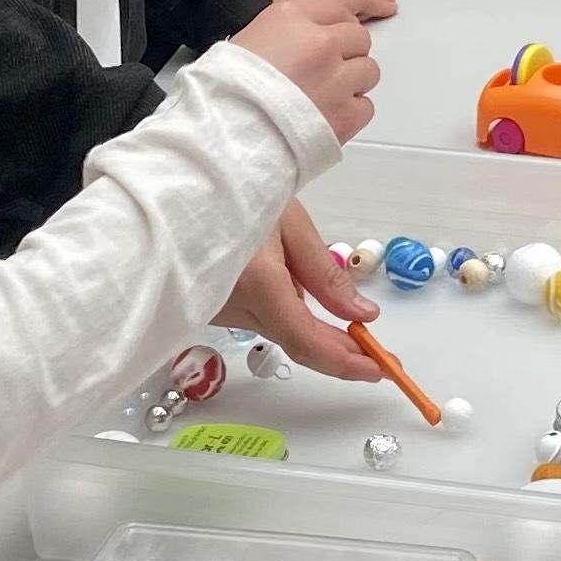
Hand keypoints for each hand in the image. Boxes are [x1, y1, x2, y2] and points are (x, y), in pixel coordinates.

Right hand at [216, 197, 381, 379]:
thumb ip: (325, 276)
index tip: (379, 370)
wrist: (181, 191)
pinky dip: (282, 308)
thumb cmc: (237, 193)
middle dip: (336, 348)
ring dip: (308, 323)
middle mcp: (234, 307)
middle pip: (294, 340)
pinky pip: (257, 316)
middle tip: (376, 351)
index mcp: (258, 283)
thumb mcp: (291, 224)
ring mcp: (216, 312)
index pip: (305, 340)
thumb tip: (363, 314)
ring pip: (276, 328)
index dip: (344, 362)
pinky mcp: (208, 309)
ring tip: (324, 291)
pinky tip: (287, 278)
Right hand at [234, 0, 379, 140]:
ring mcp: (337, 78)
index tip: (344, 31)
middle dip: (346, 52)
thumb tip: (306, 31)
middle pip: (358, 37)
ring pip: (368, 70)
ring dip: (352, 82)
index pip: (339, 6)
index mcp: (292, 17)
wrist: (225, 136)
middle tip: (323, 71)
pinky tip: (326, 115)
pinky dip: (351, 112)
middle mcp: (319, 42)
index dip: (340, 23)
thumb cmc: (227, 93)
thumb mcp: (248, 38)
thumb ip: (286, 28)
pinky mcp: (346, 113)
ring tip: (322, 96)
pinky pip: (366, 106)